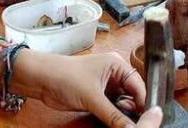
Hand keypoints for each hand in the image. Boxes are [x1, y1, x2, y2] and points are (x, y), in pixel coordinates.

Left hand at [12, 51, 161, 127]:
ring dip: (123, 116)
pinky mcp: (97, 97)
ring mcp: (105, 86)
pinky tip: (114, 124)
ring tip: (122, 124)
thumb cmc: (64, 76)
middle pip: (133, 96)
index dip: (143, 103)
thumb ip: (114, 116)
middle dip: (133, 110)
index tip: (147, 120)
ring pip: (123, 105)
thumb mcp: (92, 98)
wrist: (40, 80)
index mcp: (117, 65)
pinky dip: (114, 117)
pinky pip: (112, 109)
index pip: (139, 86)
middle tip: (134, 124)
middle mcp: (114, 74)